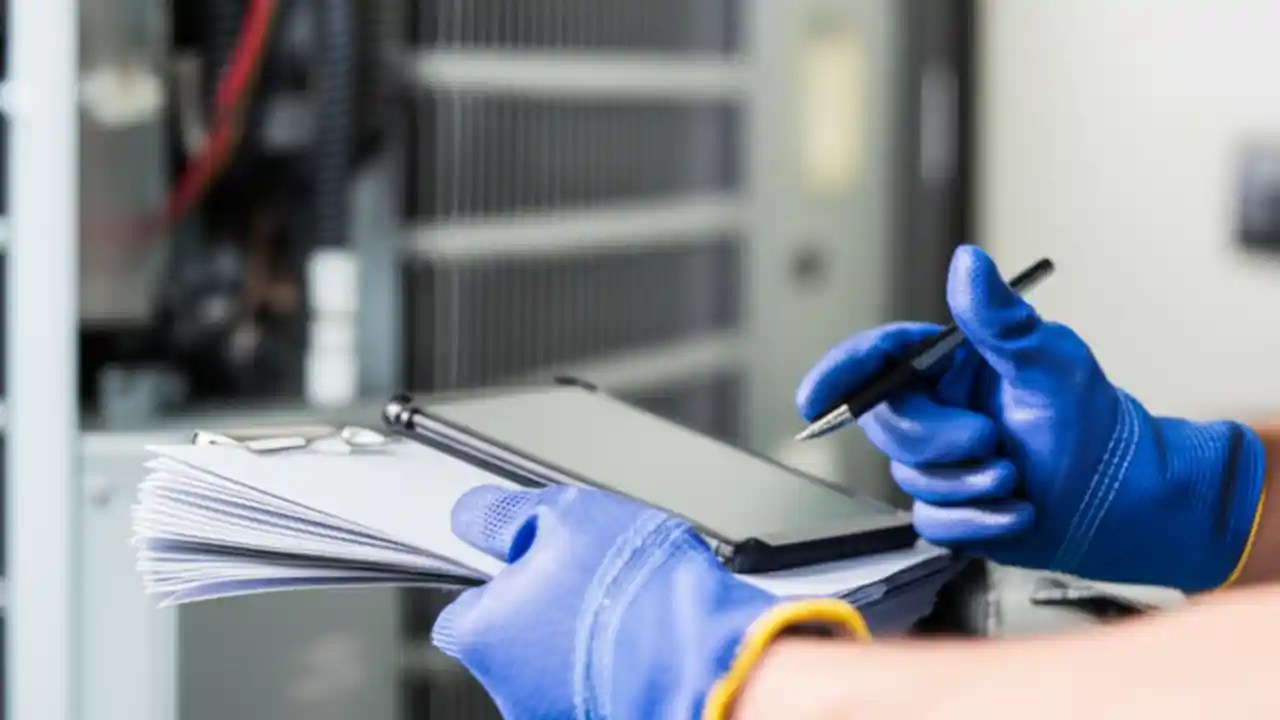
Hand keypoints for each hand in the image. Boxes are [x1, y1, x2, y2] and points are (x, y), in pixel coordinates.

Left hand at [432, 485, 867, 718]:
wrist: (709, 659)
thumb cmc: (638, 592)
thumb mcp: (566, 514)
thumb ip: (504, 515)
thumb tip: (474, 515)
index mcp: (483, 632)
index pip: (465, 602)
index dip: (505, 571)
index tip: (535, 554)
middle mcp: (507, 687)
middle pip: (514, 634)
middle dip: (548, 604)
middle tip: (591, 573)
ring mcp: (552, 711)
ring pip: (557, 661)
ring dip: (583, 635)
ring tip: (629, 604)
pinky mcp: (596, 719)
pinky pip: (596, 681)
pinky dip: (615, 662)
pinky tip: (645, 636)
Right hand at [796, 245, 1266, 591]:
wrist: (1124, 502)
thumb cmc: (1095, 425)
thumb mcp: (1049, 361)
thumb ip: (999, 318)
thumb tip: (967, 261)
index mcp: (950, 367)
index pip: (880, 359)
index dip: (841, 374)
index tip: (816, 397)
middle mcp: (937, 411)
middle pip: (886, 424)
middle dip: (936, 440)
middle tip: (990, 439)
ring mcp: (940, 462)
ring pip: (908, 476)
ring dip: (967, 482)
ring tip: (1016, 476)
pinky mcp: (949, 510)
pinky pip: (932, 520)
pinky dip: (977, 520)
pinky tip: (1018, 510)